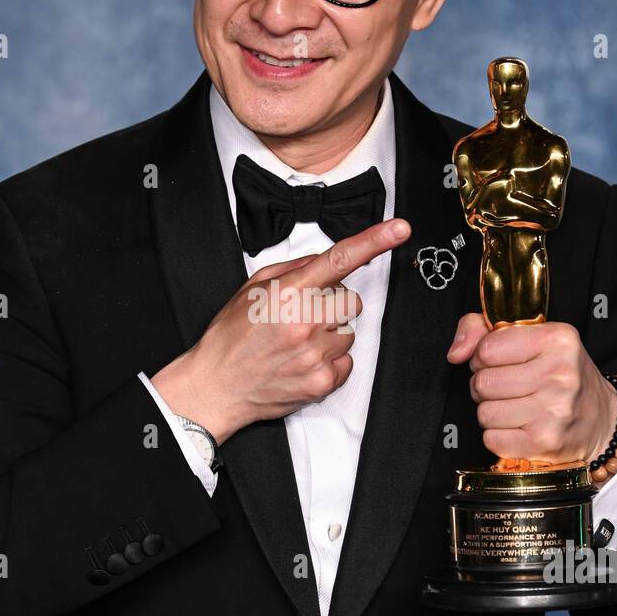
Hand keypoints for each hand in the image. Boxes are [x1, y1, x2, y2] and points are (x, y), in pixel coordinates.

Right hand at [150, 219, 411, 443]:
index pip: (339, 260)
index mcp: (288, 293)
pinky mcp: (321, 382)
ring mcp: (315, 355)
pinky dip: (330, 361)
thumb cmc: (231, 338)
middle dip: (334, 303)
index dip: (374, 241)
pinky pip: (346, 362)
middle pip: (351, 300)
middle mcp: (305, 323)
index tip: (399, 229)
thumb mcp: (252, 289)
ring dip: (330, 334)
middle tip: (306, 315)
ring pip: (349, 332)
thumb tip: (324, 261)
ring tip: (298, 342)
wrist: (217, 386)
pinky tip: (303, 361)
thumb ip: (292, 270)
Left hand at [446, 313, 616, 464]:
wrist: (602, 421)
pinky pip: (492, 439)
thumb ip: (480, 329)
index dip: (484, 357)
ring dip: (493, 412)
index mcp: (557, 339)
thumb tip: (455, 353)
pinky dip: (499, 437)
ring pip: (484, 413)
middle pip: (482, 382)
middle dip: (486, 387)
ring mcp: (554, 410)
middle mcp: (559, 374)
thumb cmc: (559, 375)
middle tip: (510, 388)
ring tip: (517, 408)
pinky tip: (520, 428)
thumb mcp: (532, 337)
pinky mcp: (545, 442)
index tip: (502, 363)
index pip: (487, 348)